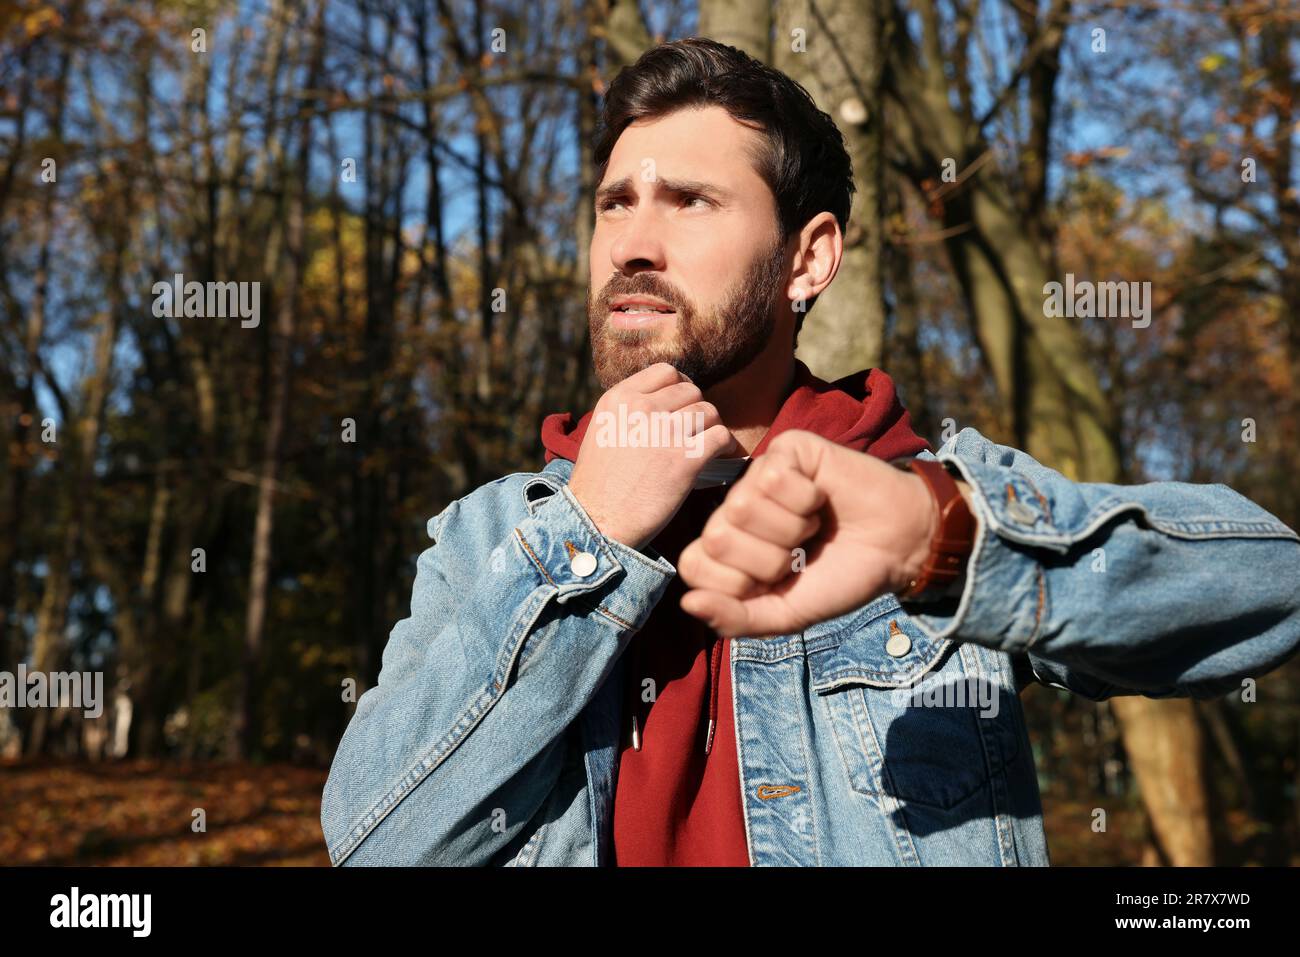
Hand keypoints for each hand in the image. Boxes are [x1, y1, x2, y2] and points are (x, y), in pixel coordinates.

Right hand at [568, 363, 738, 549]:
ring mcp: (664, 431)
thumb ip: (628, 411)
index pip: (665, 372)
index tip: (681, 406)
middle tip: (695, 431)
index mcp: (619, 398)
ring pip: (710, 411)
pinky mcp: (685, 458)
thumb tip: (664, 404)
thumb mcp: (602, 432)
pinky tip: (720, 456)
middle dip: (696, 409)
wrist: (596, 522)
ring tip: (708, 444)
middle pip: (691, 390)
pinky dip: (726, 446)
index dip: (679, 388)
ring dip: (712, 427)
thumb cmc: (599, 485)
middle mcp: (641, 407)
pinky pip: (721, 436)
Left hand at [678, 429, 956, 636]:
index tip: (776, 581)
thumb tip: (688, 605)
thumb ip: (736, 619)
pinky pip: (774, 477)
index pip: (693, 566)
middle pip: (717, 536)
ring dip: (792, 528)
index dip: (737, 583)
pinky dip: (807, 499)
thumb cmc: (840, 576)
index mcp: (728, 548)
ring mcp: (757, 476)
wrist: (897, 547)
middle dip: (768, 558)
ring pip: (743, 505)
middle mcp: (735, 509)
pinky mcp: (786, 449)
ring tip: (813, 524)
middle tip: (799, 551)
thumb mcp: (786, 614)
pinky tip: (822, 498)